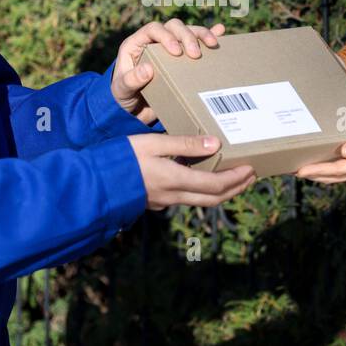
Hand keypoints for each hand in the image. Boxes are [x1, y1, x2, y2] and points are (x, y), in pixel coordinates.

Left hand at [111, 18, 226, 123]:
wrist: (134, 110)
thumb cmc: (124, 97)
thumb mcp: (122, 90)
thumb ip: (131, 80)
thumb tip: (148, 69)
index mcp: (137, 43)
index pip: (153, 29)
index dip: (166, 36)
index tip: (177, 52)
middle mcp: (155, 41)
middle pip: (174, 27)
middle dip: (187, 37)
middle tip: (196, 55)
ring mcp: (171, 47)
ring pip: (188, 31)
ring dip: (201, 34)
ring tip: (212, 45)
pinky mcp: (183, 58)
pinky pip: (197, 42)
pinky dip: (210, 35)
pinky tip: (221, 32)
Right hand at [127, 133, 255, 208]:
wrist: (93, 183)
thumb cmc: (121, 158)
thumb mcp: (152, 143)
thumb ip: (184, 144)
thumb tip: (216, 144)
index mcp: (175, 180)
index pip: (216, 185)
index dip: (236, 179)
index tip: (251, 169)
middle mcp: (173, 195)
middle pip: (213, 198)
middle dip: (235, 188)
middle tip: (250, 176)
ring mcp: (164, 201)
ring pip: (201, 201)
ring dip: (221, 191)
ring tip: (233, 177)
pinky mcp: (155, 200)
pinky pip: (186, 198)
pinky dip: (203, 190)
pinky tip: (202, 178)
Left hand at [294, 128, 345, 183]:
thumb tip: (344, 151)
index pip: (336, 169)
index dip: (317, 170)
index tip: (300, 169)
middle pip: (332, 176)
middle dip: (311, 174)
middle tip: (290, 171)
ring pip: (336, 177)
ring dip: (318, 175)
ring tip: (300, 171)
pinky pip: (343, 173)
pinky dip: (329, 173)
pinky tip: (321, 169)